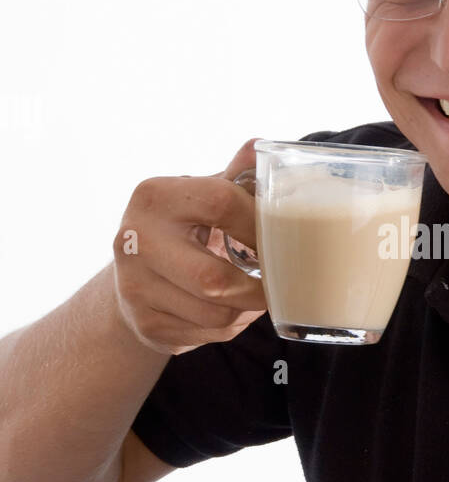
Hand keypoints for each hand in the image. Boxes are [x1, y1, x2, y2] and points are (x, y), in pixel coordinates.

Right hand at [112, 137, 267, 356]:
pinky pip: (207, 335)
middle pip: (214, 280)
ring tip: (253, 294)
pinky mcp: (145, 325)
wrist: (133, 274)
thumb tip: (264, 146)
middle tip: (278, 281)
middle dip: (258, 288)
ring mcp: (134, 287)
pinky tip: (228, 310)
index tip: (283, 235)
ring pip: (216, 315)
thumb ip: (235, 175)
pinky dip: (231, 327)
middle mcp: (134, 240)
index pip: (221, 203)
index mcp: (154, 196)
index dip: (260, 223)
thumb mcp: (203, 194)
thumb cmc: (184, 227)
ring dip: (247, 310)